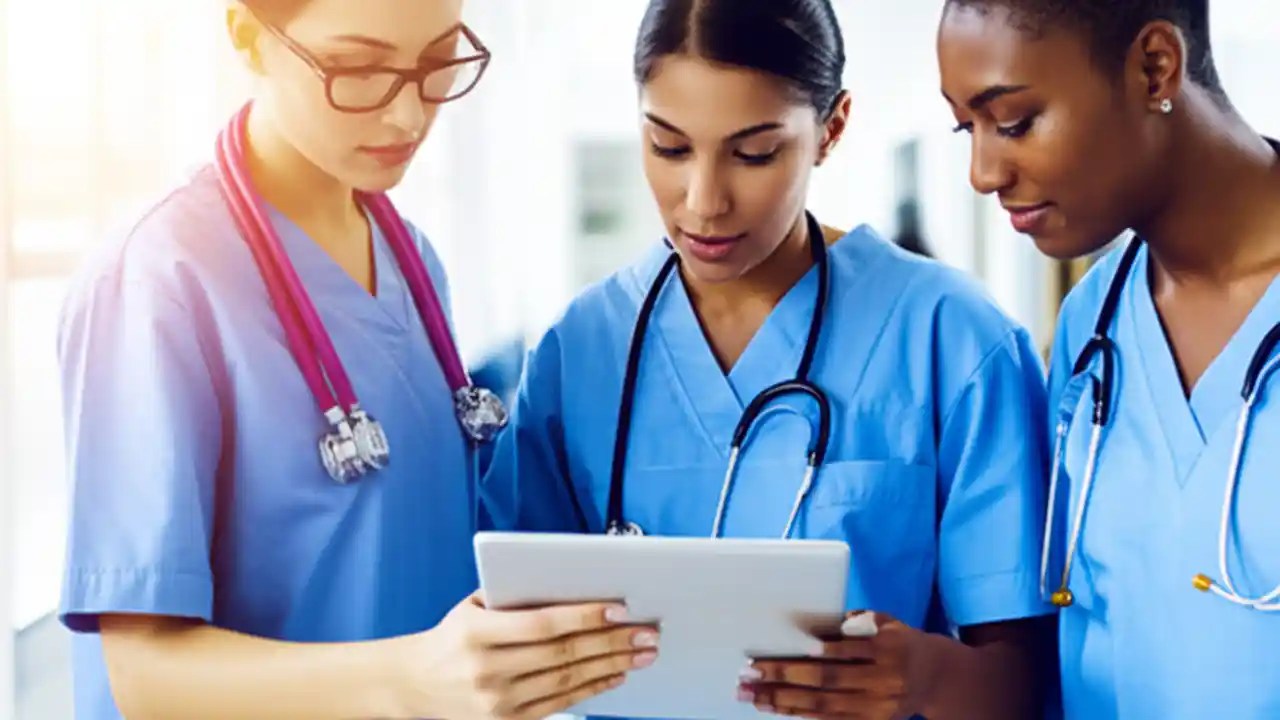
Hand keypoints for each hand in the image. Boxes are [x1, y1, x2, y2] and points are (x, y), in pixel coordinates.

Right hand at [393, 591, 658, 719]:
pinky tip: (616, 675)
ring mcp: (497, 702)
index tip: (620, 608)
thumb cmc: (452, 636)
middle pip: (563, 655)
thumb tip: (575, 583)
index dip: (584, 617)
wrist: (413, 685)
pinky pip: (560, 705)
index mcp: (476, 633)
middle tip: (647, 631)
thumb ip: (515, 596)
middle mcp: (487, 670)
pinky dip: (593, 689)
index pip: (542, 624)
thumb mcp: (472, 607)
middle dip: (611, 642)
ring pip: (567, 682)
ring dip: (611, 666)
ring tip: (641, 653)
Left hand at [739, 612, 936, 719]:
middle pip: (827, 680)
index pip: (843, 650)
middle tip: (748, 672)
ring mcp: (878, 707)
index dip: (811, 650)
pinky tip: (775, 707)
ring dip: (782, 701)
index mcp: (888, 648)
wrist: (937, 676)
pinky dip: (800, 714)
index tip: (780, 646)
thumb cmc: (898, 640)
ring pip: (823, 706)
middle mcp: (884, 680)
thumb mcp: (885, 622)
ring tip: (751, 695)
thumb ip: (853, 623)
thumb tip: (807, 625)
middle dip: (784, 677)